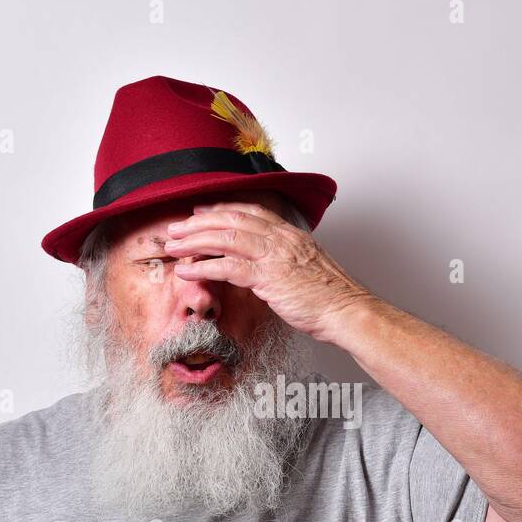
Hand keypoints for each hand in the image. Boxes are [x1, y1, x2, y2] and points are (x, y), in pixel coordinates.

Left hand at [163, 200, 373, 342]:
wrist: (348, 311)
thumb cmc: (332, 297)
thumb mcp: (308, 268)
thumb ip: (286, 261)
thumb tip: (269, 267)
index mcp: (291, 234)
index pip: (250, 211)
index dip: (222, 210)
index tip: (201, 211)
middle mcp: (281, 239)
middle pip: (232, 220)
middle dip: (200, 222)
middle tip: (177, 227)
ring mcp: (275, 256)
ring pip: (226, 238)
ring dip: (195, 241)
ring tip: (173, 246)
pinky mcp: (269, 278)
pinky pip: (228, 267)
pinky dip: (203, 267)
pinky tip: (187, 271)